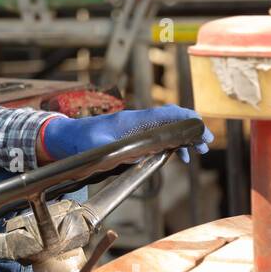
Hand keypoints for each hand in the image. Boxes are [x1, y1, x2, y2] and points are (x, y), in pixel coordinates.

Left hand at [41, 105, 212, 164]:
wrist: (65, 138)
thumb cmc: (79, 141)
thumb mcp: (95, 148)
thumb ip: (116, 151)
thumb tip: (139, 155)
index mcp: (131, 121)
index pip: (164, 115)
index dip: (186, 120)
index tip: (201, 130)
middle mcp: (135, 121)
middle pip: (170, 120)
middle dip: (190, 130)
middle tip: (205, 144)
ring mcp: (134, 128)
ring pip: (165, 129)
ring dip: (182, 139)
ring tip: (196, 152)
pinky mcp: (131, 137)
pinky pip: (156, 137)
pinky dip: (170, 144)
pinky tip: (177, 155)